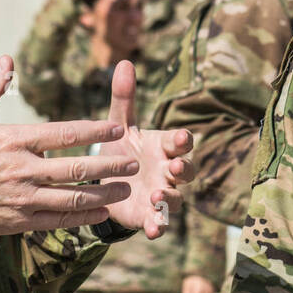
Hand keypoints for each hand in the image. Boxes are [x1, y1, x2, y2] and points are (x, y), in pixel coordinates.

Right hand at [0, 56, 141, 234]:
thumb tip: (8, 59)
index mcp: (14, 140)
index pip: (64, 133)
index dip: (95, 130)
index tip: (118, 127)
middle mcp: (22, 169)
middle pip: (77, 168)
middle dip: (110, 165)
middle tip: (134, 162)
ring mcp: (22, 198)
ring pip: (73, 198)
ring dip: (103, 193)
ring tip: (126, 188)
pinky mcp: (18, 221)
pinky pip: (58, 220)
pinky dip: (83, 218)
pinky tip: (101, 213)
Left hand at [98, 60, 193, 238]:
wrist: (105, 184)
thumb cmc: (120, 150)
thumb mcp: (119, 125)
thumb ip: (123, 98)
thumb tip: (124, 62)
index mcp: (163, 147)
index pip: (181, 142)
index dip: (182, 141)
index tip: (179, 139)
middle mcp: (168, 171)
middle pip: (186, 170)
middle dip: (183, 169)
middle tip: (173, 168)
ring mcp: (161, 195)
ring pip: (176, 198)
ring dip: (170, 198)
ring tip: (159, 195)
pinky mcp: (148, 216)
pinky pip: (159, 223)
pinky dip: (158, 226)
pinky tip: (153, 230)